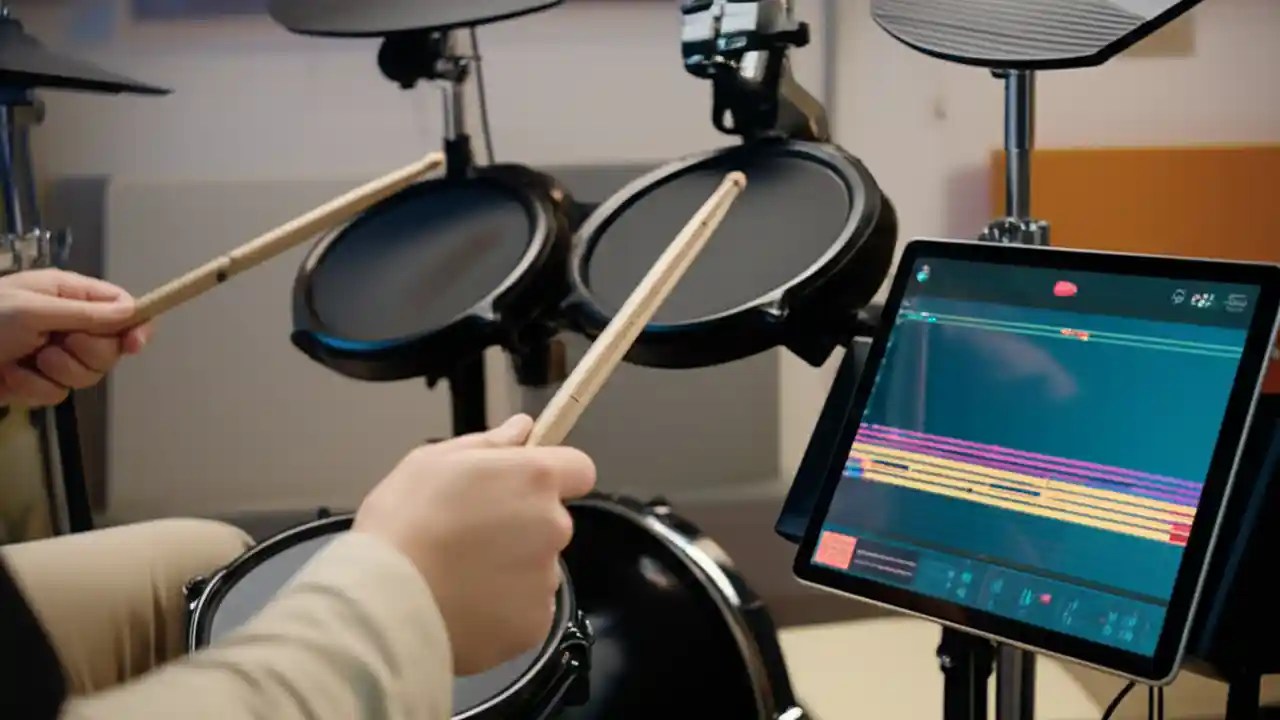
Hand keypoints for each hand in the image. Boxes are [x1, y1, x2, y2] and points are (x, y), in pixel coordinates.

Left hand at [0, 269, 152, 406]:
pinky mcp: (38, 382)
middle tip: (59, 346)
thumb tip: (131, 312)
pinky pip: (58, 393)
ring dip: (58, 372)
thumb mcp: (33, 310)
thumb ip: (85, 313)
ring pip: (88, 374)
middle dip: (87, 352)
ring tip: (28, 361)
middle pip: (110, 347)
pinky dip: (33, 388)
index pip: (120, 307)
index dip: (134, 325)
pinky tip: (11, 377)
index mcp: (68, 294)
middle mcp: (67, 323)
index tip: (134, 344)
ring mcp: (54, 355)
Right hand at [353, 415, 595, 675]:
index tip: (522, 484)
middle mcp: (553, 526)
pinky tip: (466, 604)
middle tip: (471, 535)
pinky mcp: (536, 624)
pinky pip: (528, 607)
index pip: (579, 468)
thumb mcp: (431, 462)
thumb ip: (488, 442)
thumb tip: (523, 428)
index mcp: (534, 479)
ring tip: (461, 575)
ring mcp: (547, 579)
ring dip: (513, 567)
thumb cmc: (403, 523)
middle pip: (553, 520)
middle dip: (523, 524)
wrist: (385, 605)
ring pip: (539, 566)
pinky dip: (505, 607)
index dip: (555, 474)